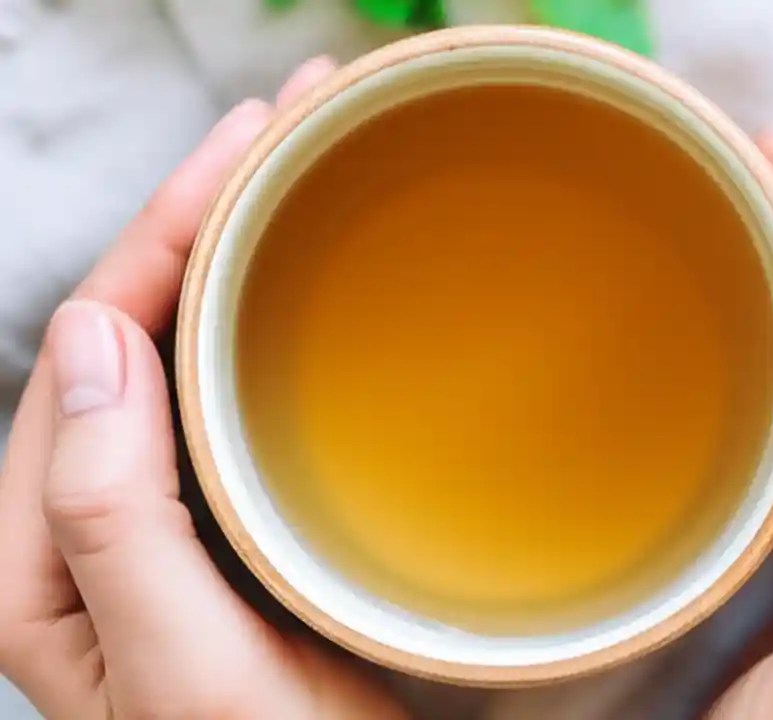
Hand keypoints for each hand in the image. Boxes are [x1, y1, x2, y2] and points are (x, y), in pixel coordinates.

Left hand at [0, 58, 406, 718]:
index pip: (95, 343)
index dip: (169, 230)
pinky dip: (274, 317)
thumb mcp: (177, 666)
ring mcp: (168, 515)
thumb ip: (108, 518)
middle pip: (140, 321)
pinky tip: (312, 276)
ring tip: (304, 163)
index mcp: (41, 548)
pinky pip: (238, 393)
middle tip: (297, 114)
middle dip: (210, 207)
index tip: (253, 142)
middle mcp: (92, 516)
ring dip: (242, 247)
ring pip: (190, 346)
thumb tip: (96, 337)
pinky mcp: (237, 521)